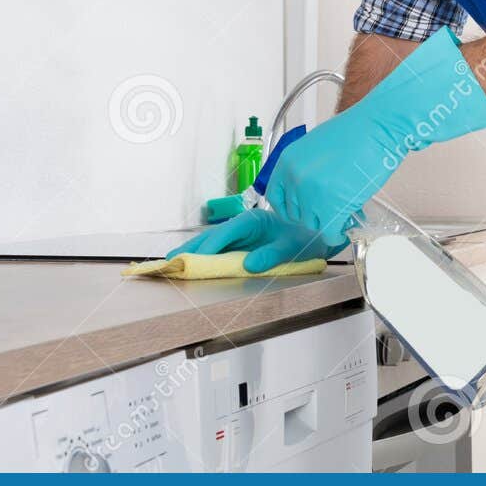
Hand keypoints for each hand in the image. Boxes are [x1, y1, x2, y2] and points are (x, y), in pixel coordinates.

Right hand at [166, 210, 337, 272]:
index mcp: (252, 221)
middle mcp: (242, 226)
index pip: (225, 233)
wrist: (314, 234)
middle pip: (211, 237)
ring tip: (173, 263)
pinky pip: (217, 250)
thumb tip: (249, 265)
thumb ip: (271, 255)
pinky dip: (202, 257)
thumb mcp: (291, 247)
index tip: (194, 258)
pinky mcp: (239, 245)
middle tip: (171, 260)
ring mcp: (239, 236)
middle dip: (191, 248)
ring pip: (211, 243)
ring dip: (192, 253)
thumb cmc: (304, 237)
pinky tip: (191, 264)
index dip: (208, 246)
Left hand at [265, 27, 485, 245]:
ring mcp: (311, 194)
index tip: (300, 211)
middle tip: (328, 211)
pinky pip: (330, 232)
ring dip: (327, 222)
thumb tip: (311, 190)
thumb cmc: (357, 131)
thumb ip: (307, 169)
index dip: (289, 207)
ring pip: (313, 224)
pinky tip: (346, 226)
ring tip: (341, 214)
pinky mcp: (332, 206)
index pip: (275, 196)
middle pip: (295, 213)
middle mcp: (294, 178)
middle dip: (312, 214)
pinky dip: (338, 234)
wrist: (379, 126)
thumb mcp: (317, 147)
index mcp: (287, 161)